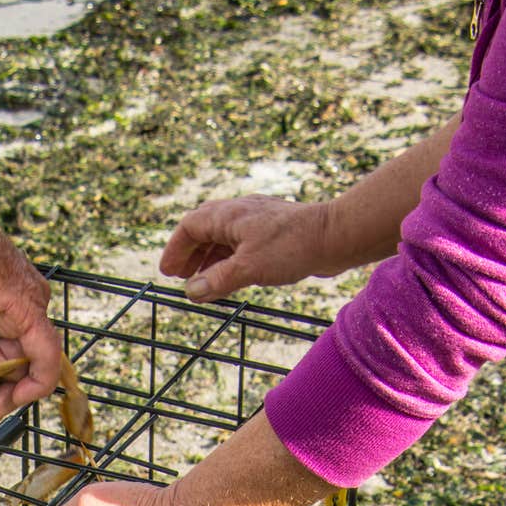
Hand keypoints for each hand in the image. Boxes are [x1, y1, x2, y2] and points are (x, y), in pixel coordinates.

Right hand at [159, 195, 333, 300]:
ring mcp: (258, 221)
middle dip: (190, 253)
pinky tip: (231, 275)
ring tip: (202, 281)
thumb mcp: (248, 268)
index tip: (168, 272)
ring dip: (208, 258)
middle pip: (204, 229)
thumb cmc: (292, 247)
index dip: (175, 250)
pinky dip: (228, 259)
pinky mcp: (273, 232)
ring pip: (223, 237)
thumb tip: (191, 292)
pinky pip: (241, 243)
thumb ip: (217, 281)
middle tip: (180, 277)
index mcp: (229, 216)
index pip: (190, 227)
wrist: (336, 236)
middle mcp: (241, 213)